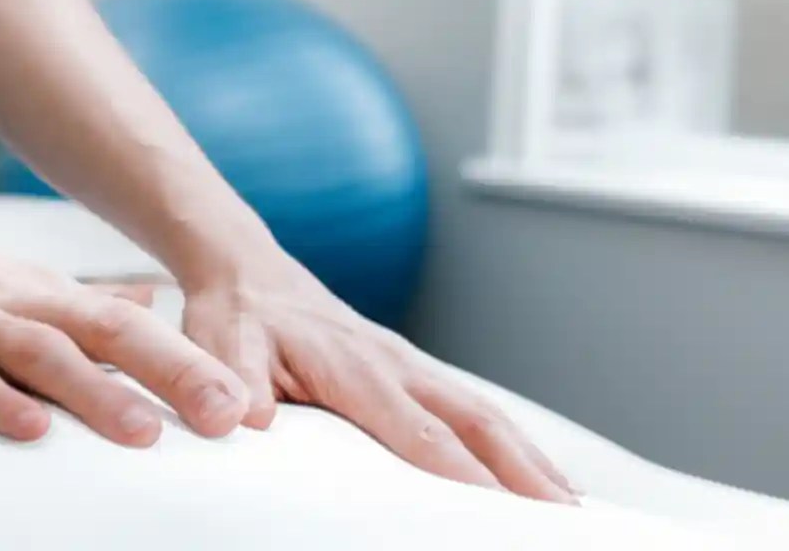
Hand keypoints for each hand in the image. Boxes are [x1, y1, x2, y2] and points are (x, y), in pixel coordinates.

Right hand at [0, 220, 249, 444]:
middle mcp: (17, 302)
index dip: (190, 358)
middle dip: (171, 372)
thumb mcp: (17, 282)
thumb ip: (83, 301)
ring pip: (41, 355)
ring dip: (96, 393)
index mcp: (46, 292)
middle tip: (224, 415)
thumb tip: (152, 301)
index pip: (132, 322)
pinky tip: (32, 430)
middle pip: (107, 331)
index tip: (242, 400)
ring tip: (145, 432)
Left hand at [183, 256, 578, 503]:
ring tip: (569, 504)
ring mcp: (407, 363)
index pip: (422, 432)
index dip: (465, 475)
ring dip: (529, 456)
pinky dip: (507, 438)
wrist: (247, 269)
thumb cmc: (237, 314)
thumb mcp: (220, 344)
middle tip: (567, 519)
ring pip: (484, 411)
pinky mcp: (407, 367)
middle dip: (525, 471)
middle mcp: (395, 363)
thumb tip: (243, 418)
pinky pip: (468, 404)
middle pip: (477, 421)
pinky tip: (529, 466)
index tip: (502, 513)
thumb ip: (230, 381)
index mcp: (356, 366)